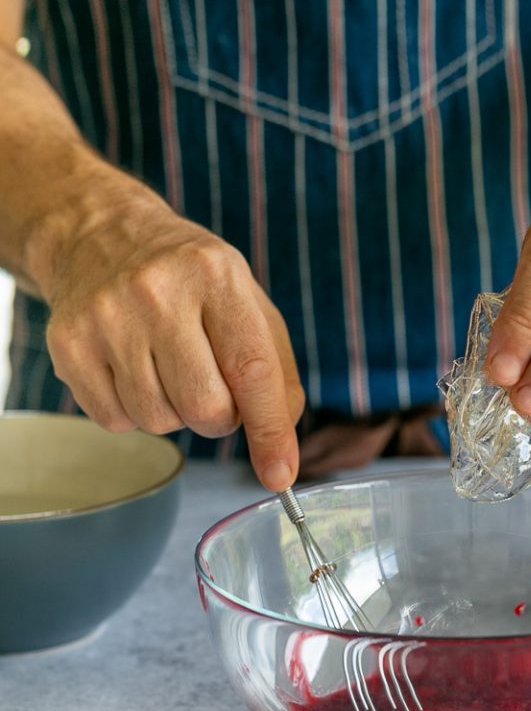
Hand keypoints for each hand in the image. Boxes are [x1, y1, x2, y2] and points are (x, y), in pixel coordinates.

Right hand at [45, 185, 304, 490]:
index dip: (270, 431)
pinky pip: (116, 421)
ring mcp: (106, 317)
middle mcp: (157, 291)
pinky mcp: (68, 344)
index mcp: (216, 275)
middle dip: (218, 418)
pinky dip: (132, 411)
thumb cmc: (189, 281)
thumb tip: (281, 445)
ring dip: (174, 412)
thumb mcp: (247, 303)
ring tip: (165, 366)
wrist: (100, 236)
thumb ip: (276, 372)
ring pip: (160, 422)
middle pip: (205, 408)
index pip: (252, 370)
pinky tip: (130, 368)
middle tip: (211, 386)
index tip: (280, 475)